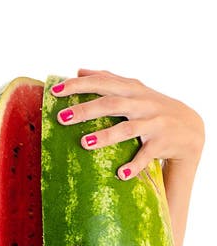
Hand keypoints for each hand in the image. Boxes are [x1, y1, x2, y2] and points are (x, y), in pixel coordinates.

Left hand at [52, 68, 204, 180]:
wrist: (190, 128)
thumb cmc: (153, 108)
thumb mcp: (134, 90)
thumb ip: (108, 80)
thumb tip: (79, 71)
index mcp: (131, 89)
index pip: (102, 83)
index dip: (79, 85)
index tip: (55, 90)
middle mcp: (142, 103)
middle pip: (111, 104)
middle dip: (85, 110)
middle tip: (61, 118)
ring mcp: (153, 123)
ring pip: (127, 129)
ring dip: (105, 136)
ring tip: (83, 143)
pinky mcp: (161, 143)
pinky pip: (146, 155)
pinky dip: (134, 165)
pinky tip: (120, 174)